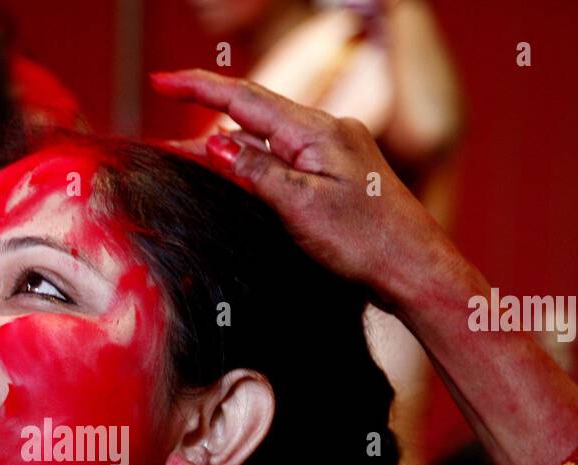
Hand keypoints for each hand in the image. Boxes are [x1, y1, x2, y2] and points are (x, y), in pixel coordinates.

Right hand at [151, 69, 471, 318]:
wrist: (416, 269)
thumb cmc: (369, 243)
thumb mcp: (302, 206)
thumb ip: (256, 171)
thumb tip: (215, 144)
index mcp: (317, 131)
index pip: (244, 99)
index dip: (197, 87)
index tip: (161, 81)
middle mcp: (328, 132)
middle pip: (253, 115)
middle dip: (205, 119)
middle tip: (164, 142)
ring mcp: (335, 152)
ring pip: (268, 139)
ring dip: (228, 147)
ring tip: (188, 162)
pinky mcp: (339, 176)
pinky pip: (286, 158)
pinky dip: (255, 163)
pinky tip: (238, 177)